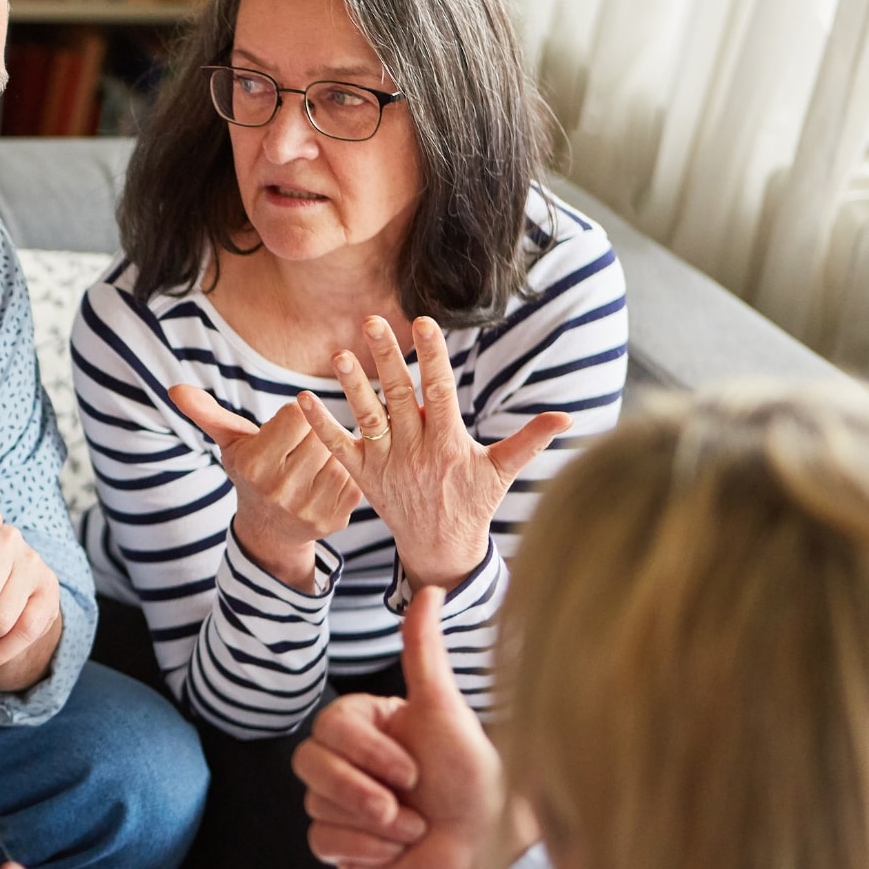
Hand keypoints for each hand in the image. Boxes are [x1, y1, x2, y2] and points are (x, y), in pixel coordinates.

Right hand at [170, 383, 362, 592]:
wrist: (269, 529)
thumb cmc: (251, 472)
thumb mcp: (230, 443)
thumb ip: (207, 413)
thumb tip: (175, 389)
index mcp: (254, 465)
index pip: (296, 414)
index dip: (294, 416)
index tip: (285, 429)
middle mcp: (280, 490)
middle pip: (319, 432)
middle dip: (313, 434)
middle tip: (300, 449)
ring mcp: (309, 507)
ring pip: (339, 453)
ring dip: (331, 452)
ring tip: (312, 464)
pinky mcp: (335, 518)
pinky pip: (353, 475)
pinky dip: (345, 472)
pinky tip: (327, 478)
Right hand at [291, 586, 533, 868]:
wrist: (490, 848)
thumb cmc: (473, 776)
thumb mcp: (444, 710)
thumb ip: (424, 651)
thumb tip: (430, 589)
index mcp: (365, 726)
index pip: (328, 727)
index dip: (367, 753)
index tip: (413, 770)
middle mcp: (348, 762)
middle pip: (308, 764)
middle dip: (361, 791)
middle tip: (407, 804)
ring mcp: (342, 804)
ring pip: (316, 805)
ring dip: (374, 824)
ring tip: (413, 827)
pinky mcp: (343, 846)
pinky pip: (322, 844)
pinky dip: (363, 851)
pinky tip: (395, 851)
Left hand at [297, 316, 569, 588]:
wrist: (440, 547)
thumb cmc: (474, 503)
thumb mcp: (503, 472)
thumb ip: (530, 440)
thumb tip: (567, 418)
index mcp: (448, 443)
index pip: (440, 392)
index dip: (434, 357)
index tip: (425, 323)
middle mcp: (414, 451)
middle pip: (398, 397)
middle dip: (386, 358)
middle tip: (371, 321)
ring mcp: (386, 463)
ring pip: (367, 419)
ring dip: (351, 387)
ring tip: (337, 354)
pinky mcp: (363, 475)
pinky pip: (337, 448)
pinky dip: (319, 425)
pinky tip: (301, 398)